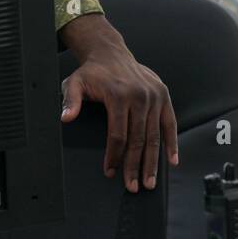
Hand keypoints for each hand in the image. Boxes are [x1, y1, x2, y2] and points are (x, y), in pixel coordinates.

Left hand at [59, 13, 178, 191]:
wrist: (110, 52)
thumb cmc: (92, 71)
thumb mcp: (74, 82)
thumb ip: (70, 101)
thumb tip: (66, 118)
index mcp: (118, 95)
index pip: (117, 134)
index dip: (114, 156)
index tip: (110, 171)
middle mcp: (140, 97)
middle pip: (138, 139)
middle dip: (135, 166)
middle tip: (134, 186)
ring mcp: (154, 97)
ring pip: (154, 136)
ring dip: (152, 161)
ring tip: (150, 181)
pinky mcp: (164, 96)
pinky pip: (170, 124)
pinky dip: (172, 143)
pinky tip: (172, 161)